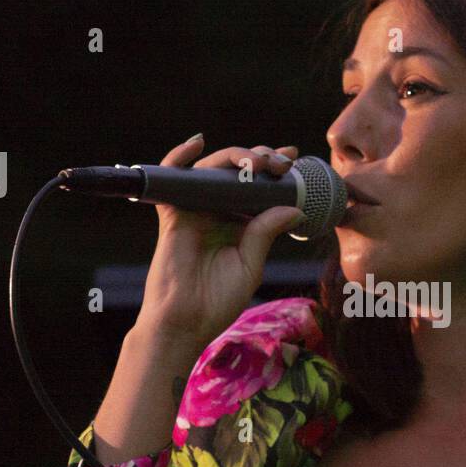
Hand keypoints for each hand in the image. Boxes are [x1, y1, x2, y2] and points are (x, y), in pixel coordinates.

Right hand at [135, 135, 304, 344]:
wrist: (184, 323)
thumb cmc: (216, 302)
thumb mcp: (250, 266)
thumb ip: (266, 233)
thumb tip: (294, 207)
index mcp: (240, 225)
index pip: (258, 188)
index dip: (275, 171)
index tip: (294, 160)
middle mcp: (217, 212)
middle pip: (237, 172)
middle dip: (261, 159)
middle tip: (281, 162)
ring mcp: (195, 210)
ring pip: (212, 169)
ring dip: (235, 156)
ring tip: (257, 160)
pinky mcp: (173, 214)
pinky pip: (171, 178)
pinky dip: (180, 157)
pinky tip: (197, 143)